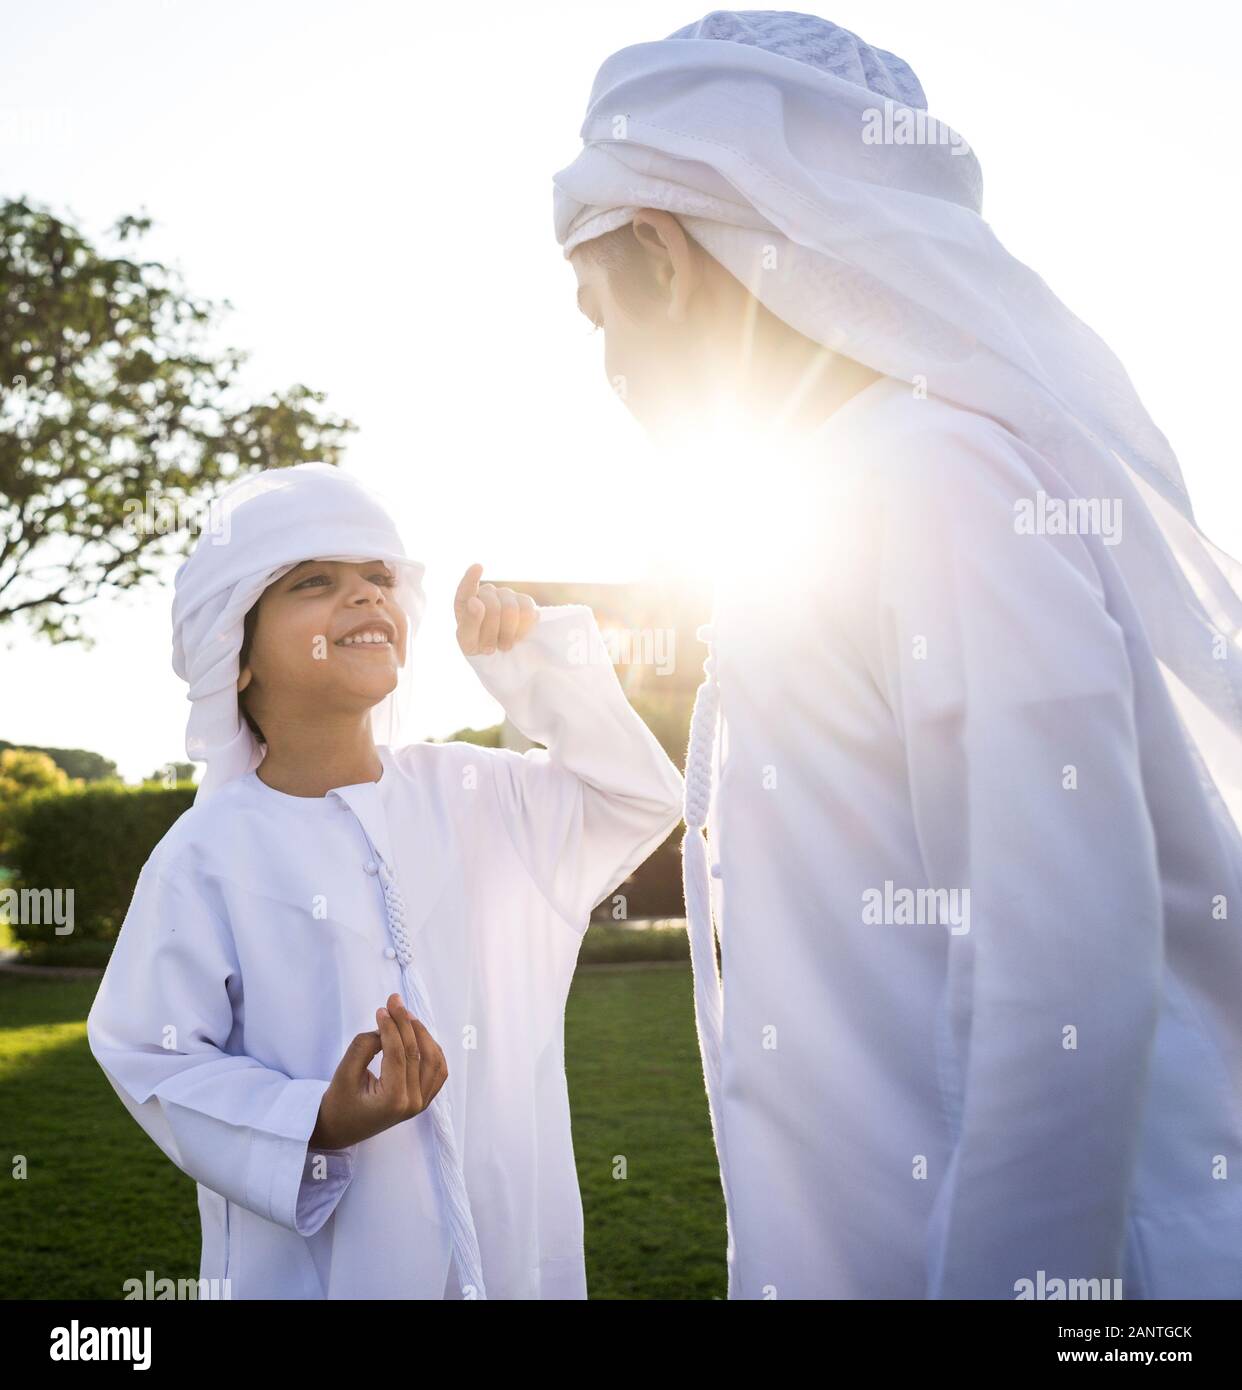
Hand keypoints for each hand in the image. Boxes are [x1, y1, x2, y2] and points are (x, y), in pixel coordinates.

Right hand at [309, 994, 446, 1149]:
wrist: (341, 1129)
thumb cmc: (339, 1103)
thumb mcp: (344, 1073)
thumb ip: (364, 1047)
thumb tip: (385, 1026)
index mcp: (393, 1100)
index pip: (398, 1054)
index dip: (391, 1027)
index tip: (382, 1008)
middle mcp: (413, 1103)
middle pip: (416, 1053)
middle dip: (406, 1023)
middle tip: (394, 1001)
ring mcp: (421, 1103)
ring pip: (433, 1060)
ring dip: (422, 1034)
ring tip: (405, 1015)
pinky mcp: (424, 1099)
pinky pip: (437, 1070)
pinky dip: (432, 1049)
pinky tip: (418, 1034)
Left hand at [454, 563, 538, 655]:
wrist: (501, 652)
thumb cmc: (479, 646)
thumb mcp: (469, 642)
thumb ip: (469, 623)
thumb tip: (475, 601)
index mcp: (466, 600)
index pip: (467, 588)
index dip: (472, 578)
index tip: (478, 567)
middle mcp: (486, 593)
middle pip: (492, 607)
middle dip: (492, 633)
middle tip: (489, 649)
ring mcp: (506, 594)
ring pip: (511, 610)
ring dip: (507, 635)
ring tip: (502, 644)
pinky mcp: (526, 601)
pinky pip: (527, 613)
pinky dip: (521, 631)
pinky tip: (515, 636)